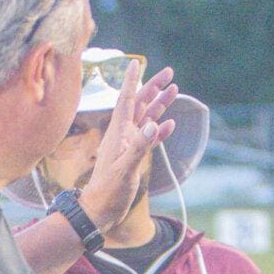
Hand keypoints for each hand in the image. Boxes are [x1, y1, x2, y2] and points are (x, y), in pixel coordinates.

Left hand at [81, 62, 178, 230]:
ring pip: (146, 118)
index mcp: (118, 132)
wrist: (100, 210)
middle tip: (170, 72)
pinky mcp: (133, 156)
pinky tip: (170, 124)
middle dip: (153, 87)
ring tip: (174, 90)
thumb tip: (155, 124)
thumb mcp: (124, 169)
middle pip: (139, 104)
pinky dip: (160, 130)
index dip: (131, 81)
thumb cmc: (108, 191)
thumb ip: (139, 146)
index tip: (135, 62)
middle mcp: (122, 134)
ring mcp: (128, 145)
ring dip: (159, 104)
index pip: (126, 100)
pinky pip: (149, 138)